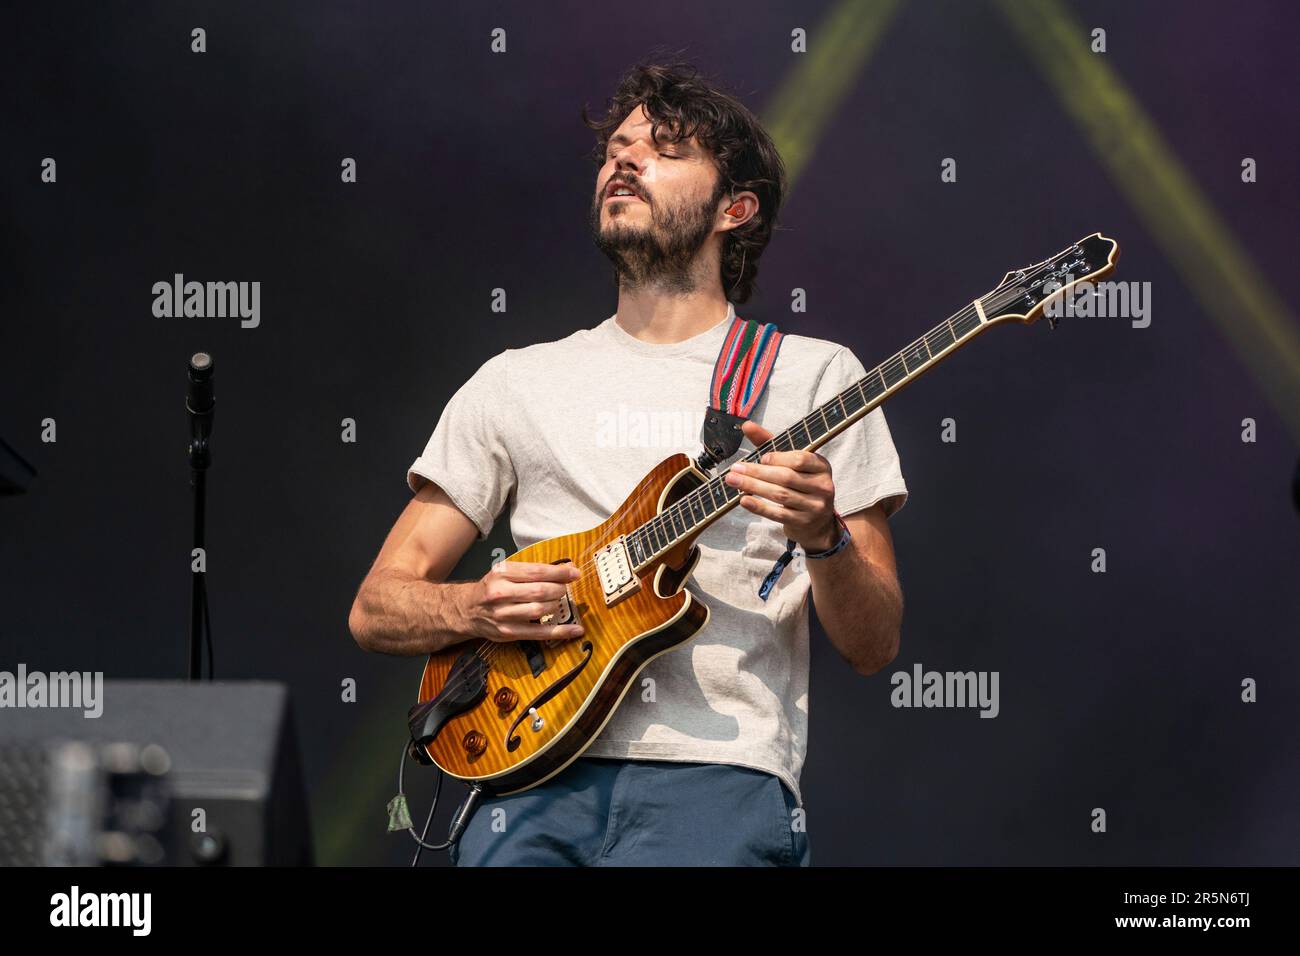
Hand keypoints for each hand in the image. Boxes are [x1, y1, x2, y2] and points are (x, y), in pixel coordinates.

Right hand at [462, 561, 584, 642]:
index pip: (536, 572)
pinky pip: (540, 633)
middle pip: (539, 591)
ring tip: (557, 602)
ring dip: (556, 605)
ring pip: (540, 610)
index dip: (559, 573)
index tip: (574, 573)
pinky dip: (561, 631)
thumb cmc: (492, 588)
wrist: (467, 610)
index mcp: (501, 574)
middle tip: (564, 589)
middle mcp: (500, 594)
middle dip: (559, 589)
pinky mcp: (509, 632)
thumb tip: (566, 570)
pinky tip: (575, 630)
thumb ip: (532, 571)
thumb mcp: (505, 572)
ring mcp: (504, 615)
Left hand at [724, 420, 839, 551]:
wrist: (817, 523)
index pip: (801, 459)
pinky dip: (759, 507)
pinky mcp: (804, 522)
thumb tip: (747, 425)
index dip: (779, 458)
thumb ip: (770, 443)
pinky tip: (744, 500)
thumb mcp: (791, 462)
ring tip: (733, 481)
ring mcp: (815, 506)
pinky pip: (778, 514)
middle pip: (786, 477)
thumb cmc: (800, 484)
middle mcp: (823, 485)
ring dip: (753, 487)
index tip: (761, 458)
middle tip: (735, 469)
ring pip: (780, 495)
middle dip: (757, 472)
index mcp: (821, 466)